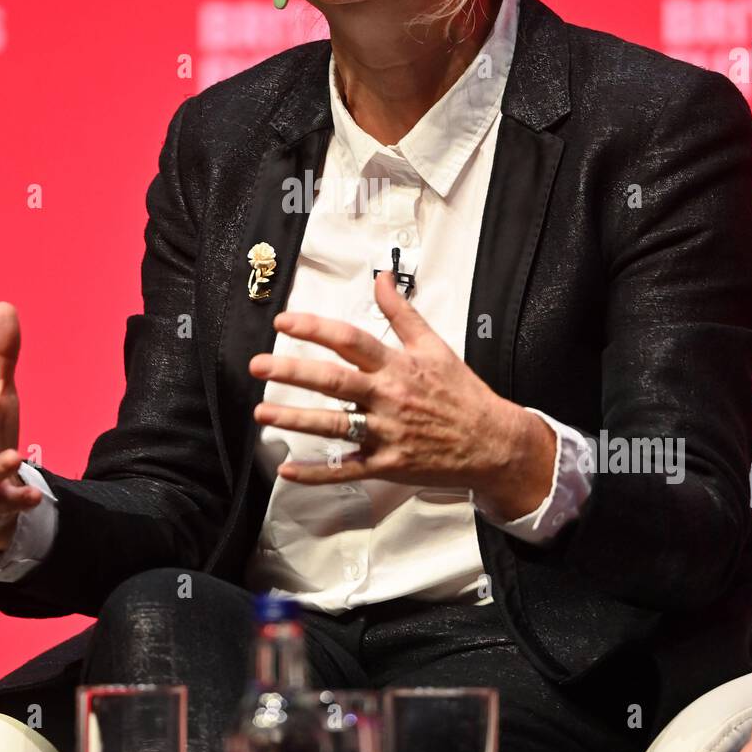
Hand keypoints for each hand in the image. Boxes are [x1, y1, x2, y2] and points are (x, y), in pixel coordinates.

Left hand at [249, 268, 555, 518]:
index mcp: (398, 366)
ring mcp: (386, 434)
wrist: (493, 443)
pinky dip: (316, 473)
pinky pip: (346, 470)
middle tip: (258, 365)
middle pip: (334, 380)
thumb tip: (381, 278)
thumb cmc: (461, 393)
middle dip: (292, 371)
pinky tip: (288, 470)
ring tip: (261, 412)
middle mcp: (388, 397)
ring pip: (334, 425)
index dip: (316, 328)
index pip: (350, 340)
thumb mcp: (434, 346)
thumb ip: (402, 313)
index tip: (284, 322)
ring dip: (295, 419)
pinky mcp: (387, 464)